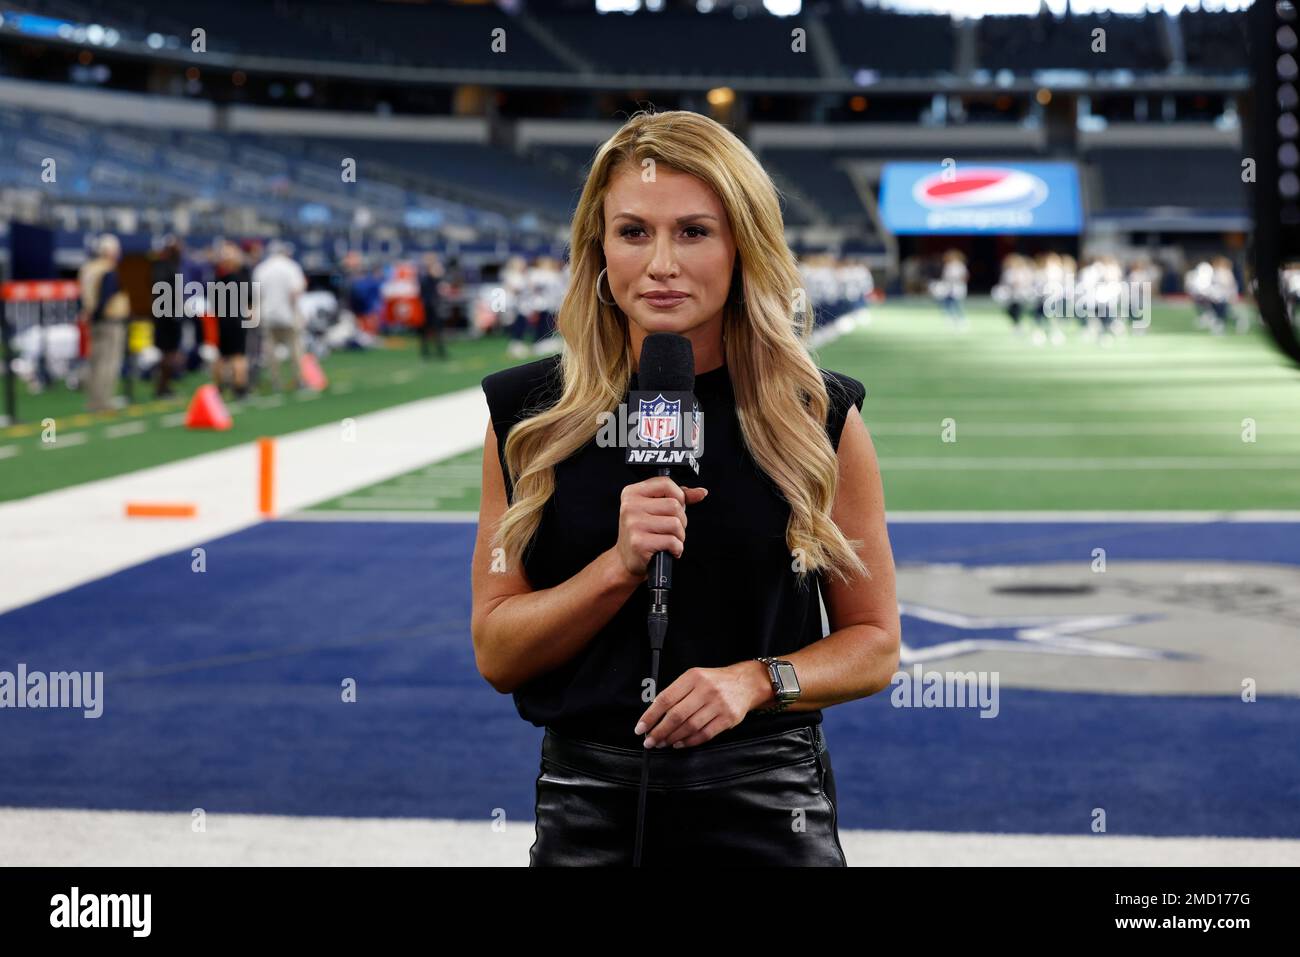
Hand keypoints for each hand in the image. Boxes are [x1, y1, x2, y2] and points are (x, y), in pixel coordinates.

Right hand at [615, 475, 707, 578]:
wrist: (627, 560)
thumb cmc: (644, 532)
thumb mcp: (656, 509)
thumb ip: (678, 498)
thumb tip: (701, 492)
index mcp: (632, 493)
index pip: (665, 483)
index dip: (678, 496)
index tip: (675, 509)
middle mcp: (630, 506)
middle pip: (674, 505)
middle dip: (681, 520)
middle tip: (670, 529)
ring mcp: (633, 524)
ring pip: (675, 523)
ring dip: (679, 536)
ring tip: (668, 540)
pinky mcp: (639, 543)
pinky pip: (672, 541)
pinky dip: (676, 548)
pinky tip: (667, 550)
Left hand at [633, 662, 765, 749]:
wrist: (746, 683)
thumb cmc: (715, 681)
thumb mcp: (695, 677)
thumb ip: (676, 692)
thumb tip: (654, 714)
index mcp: (693, 677)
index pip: (666, 698)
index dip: (650, 716)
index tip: (641, 728)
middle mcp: (706, 690)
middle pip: (676, 715)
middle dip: (659, 731)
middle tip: (649, 741)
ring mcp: (718, 705)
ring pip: (690, 727)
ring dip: (672, 738)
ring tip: (662, 743)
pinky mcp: (728, 718)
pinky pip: (704, 734)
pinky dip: (689, 742)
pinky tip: (679, 743)